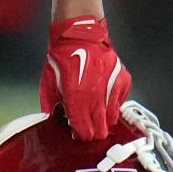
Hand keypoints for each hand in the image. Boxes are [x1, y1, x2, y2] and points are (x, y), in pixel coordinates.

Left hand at [40, 15, 130, 140]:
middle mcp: (97, 96)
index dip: (79, 135)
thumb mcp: (48, 84)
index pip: (84, 132)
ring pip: (112, 120)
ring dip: (102, 118)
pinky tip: (102, 95)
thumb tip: (55, 123)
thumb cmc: (62, 59)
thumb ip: (52, 107)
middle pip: (101, 131)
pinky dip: (112, 103)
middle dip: (92, 131)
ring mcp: (113, 89)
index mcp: (77, 98)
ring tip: (93, 109)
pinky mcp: (124, 81)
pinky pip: (120, 103)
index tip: (75, 132)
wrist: (79, 35)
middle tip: (85, 124)